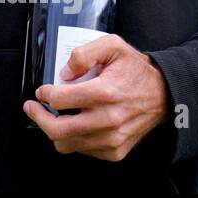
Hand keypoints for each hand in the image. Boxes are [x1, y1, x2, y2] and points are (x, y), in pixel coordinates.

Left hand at [23, 33, 168, 160]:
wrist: (164, 95)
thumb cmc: (136, 70)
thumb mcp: (112, 46)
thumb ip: (84, 53)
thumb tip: (64, 72)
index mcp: (105, 92)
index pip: (60, 100)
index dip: (44, 94)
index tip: (42, 90)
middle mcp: (108, 119)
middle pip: (58, 130)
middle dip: (38, 117)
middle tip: (32, 107)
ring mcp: (112, 139)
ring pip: (67, 144)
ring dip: (53, 130)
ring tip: (51, 116)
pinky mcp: (116, 151)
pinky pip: (83, 150)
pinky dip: (73, 139)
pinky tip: (74, 124)